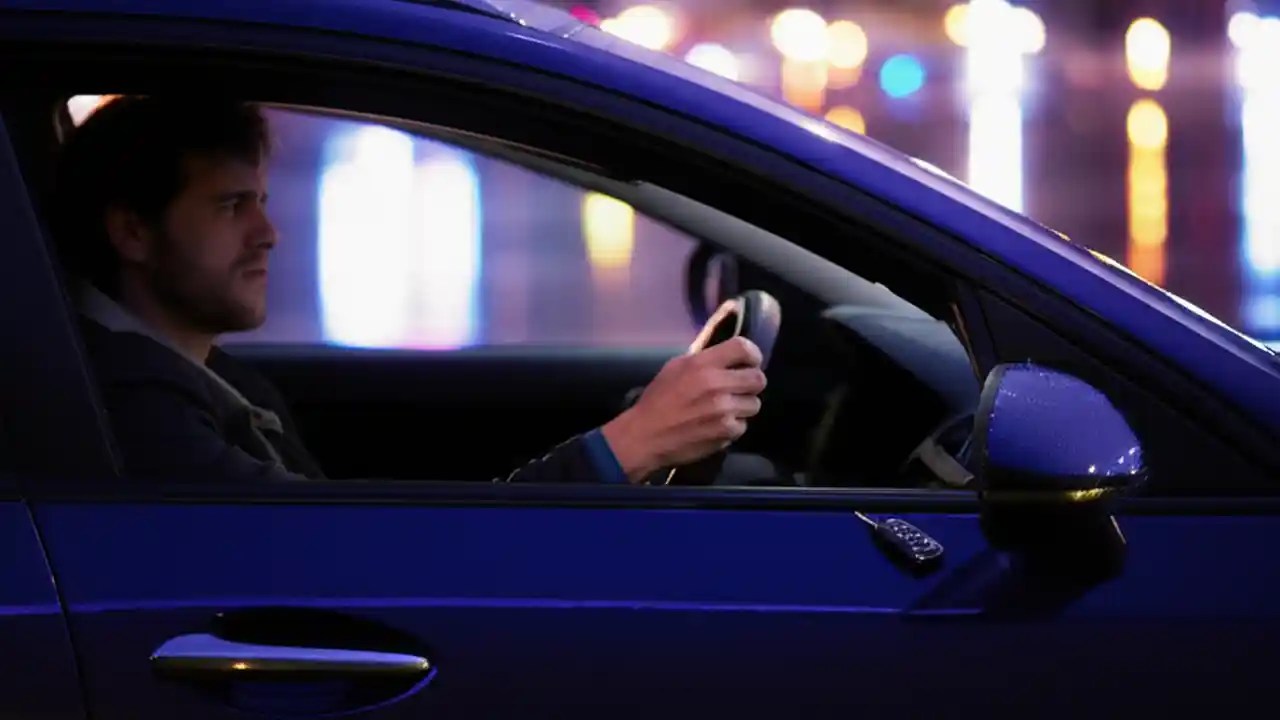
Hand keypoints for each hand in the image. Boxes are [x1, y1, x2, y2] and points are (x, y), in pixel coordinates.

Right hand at [601, 336, 766, 482]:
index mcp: (703, 364)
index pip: (744, 348)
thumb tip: (728, 358)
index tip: (750, 362)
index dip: (752, 354)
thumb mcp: (675, 368)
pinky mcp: (727, 432)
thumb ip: (704, 360)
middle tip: (739, 388)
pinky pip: (743, 425)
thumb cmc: (657, 400)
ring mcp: (724, 410)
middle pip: (758, 378)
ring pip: (754, 404)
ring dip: (743, 407)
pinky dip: (733, 426)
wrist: (645, 437)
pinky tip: (717, 426)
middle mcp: (717, 384)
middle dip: (751, 383)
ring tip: (726, 410)